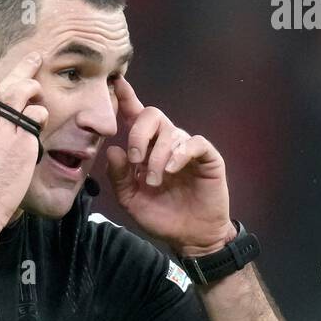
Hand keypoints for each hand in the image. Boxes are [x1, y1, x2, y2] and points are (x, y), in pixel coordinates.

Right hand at [0, 52, 48, 238]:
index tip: (1, 87)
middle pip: (9, 83)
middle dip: (24, 68)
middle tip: (35, 59)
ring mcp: (8, 126)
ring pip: (26, 94)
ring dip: (34, 91)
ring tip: (39, 94)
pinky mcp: (25, 141)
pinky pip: (37, 119)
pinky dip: (40, 117)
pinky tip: (40, 123)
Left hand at [106, 76, 232, 253]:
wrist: (190, 237)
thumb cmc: (162, 217)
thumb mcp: (132, 200)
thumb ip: (119, 177)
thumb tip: (112, 150)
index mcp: (147, 149)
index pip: (135, 116)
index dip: (126, 99)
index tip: (116, 84)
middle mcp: (166, 143)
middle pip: (152, 115)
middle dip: (139, 134)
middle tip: (135, 160)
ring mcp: (187, 148)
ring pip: (170, 132)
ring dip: (158, 156)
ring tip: (155, 182)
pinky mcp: (207, 157)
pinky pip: (194, 143)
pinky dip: (180, 153)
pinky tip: (172, 169)